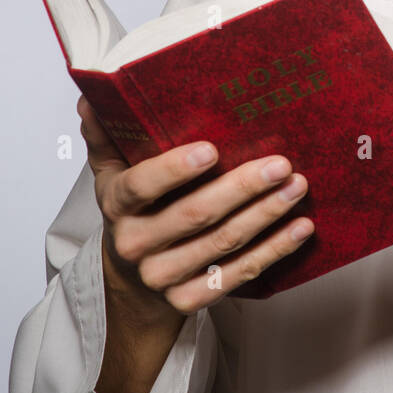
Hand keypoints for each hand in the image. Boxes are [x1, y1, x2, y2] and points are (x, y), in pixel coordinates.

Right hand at [79, 96, 313, 315]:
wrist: (131, 283)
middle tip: (280, 164)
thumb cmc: (134, 213)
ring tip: (297, 187)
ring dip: (266, 215)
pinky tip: (300, 228)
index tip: (211, 149)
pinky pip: (238, 275)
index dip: (175, 169)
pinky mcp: (190, 299)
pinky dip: (274, 251)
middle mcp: (137, 243)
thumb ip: (107, 134)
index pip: (142, 186)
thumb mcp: (112, 173)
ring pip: (222, 244)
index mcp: (117, 205)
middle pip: (195, 215)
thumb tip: (93, 93)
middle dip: (242, 188)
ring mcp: (163, 276)